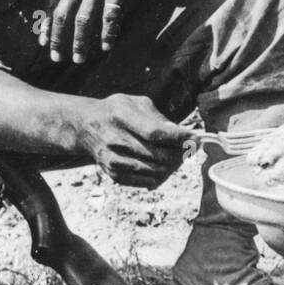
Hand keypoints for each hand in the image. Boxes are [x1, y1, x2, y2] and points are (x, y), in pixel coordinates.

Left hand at [42, 0, 154, 62]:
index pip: (52, 5)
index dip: (46, 26)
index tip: (43, 43)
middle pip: (62, 17)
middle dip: (58, 40)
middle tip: (57, 58)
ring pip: (82, 20)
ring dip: (79, 42)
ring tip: (79, 59)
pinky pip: (109, 16)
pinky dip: (107, 33)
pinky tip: (106, 46)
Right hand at [73, 94, 197, 187]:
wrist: (87, 126)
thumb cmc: (117, 112)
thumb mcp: (135, 103)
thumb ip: (158, 117)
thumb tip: (182, 135)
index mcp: (120, 116)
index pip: (155, 132)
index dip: (179, 138)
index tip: (196, 138)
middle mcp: (114, 139)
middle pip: (158, 154)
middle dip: (181, 153)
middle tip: (192, 147)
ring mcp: (113, 159)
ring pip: (155, 170)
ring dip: (174, 165)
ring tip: (180, 155)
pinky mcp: (114, 174)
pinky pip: (147, 181)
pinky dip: (161, 175)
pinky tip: (165, 165)